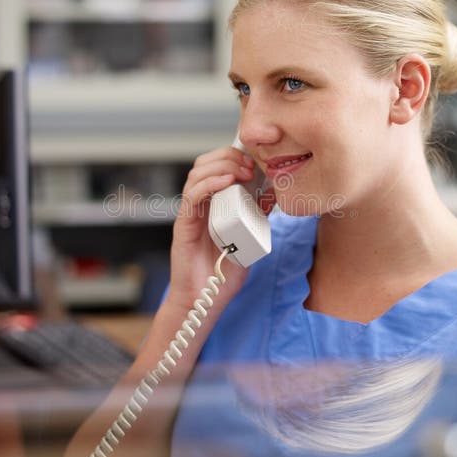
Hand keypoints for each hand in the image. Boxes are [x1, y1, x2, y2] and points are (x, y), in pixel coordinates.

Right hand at [166, 145, 269, 314]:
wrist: (205, 300)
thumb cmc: (224, 271)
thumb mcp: (249, 237)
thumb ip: (257, 216)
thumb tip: (272, 194)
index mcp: (213, 203)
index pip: (217, 166)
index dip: (234, 156)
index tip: (256, 162)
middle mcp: (200, 204)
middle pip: (205, 163)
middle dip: (229, 156)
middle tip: (250, 166)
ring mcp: (191, 213)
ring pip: (197, 174)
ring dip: (221, 166)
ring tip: (241, 172)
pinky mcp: (184, 225)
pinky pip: (192, 196)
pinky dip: (209, 183)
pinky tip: (227, 182)